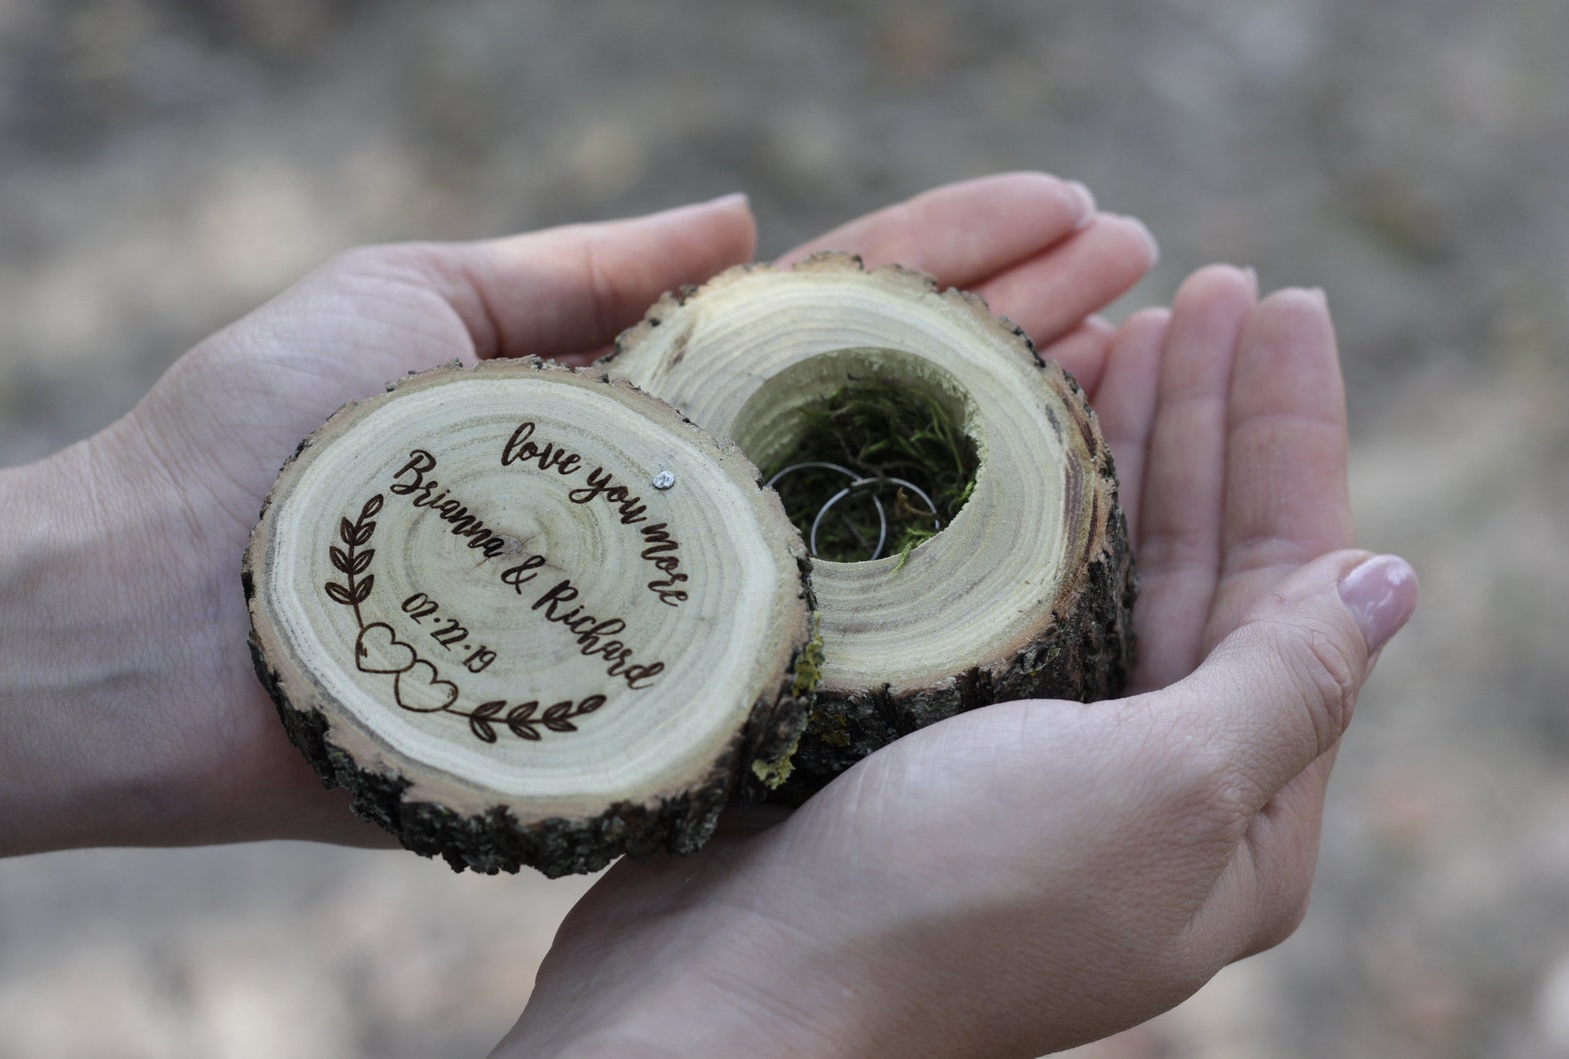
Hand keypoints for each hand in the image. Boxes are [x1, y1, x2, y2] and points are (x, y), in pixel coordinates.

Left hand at [0, 174, 1146, 858]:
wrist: (146, 633)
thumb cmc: (256, 448)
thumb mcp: (419, 302)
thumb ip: (583, 269)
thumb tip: (741, 212)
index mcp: (639, 386)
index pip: (829, 304)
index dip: (956, 250)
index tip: (1072, 206)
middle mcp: (690, 491)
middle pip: (887, 400)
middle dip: (1024, 326)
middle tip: (1153, 271)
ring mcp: (692, 597)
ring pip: (880, 515)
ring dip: (1010, 444)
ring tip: (1142, 375)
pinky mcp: (669, 699)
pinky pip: (819, 647)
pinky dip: (927, 605)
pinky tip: (1041, 560)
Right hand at [491, 264, 1417, 1050]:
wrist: (735, 985)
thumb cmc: (952, 899)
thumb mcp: (1159, 794)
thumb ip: (1284, 684)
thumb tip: (1395, 579)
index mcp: (1234, 815)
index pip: (1291, 587)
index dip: (1292, 436)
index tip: (1281, 302)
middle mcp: (1148, 778)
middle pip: (1203, 561)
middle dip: (1212, 418)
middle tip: (1207, 283)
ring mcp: (1038, 750)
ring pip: (1106, 564)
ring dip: (1126, 441)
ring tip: (1132, 321)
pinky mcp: (940, 728)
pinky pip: (1012, 585)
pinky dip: (1029, 495)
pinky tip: (1029, 415)